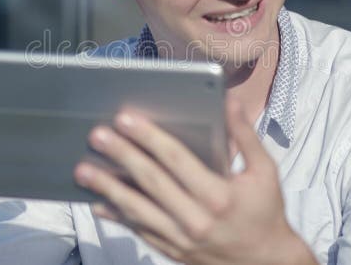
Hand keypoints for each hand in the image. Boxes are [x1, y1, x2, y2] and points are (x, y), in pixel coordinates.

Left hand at [73, 99, 316, 264]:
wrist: (266, 263)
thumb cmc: (265, 212)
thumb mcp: (264, 171)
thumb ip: (245, 135)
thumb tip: (229, 101)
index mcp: (219, 195)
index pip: (176, 160)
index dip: (149, 137)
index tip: (125, 119)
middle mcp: (197, 219)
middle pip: (151, 181)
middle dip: (121, 155)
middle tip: (96, 135)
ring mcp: (181, 239)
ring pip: (138, 209)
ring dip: (108, 188)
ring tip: (83, 169)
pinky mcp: (172, 250)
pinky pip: (139, 231)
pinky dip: (117, 216)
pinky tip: (98, 202)